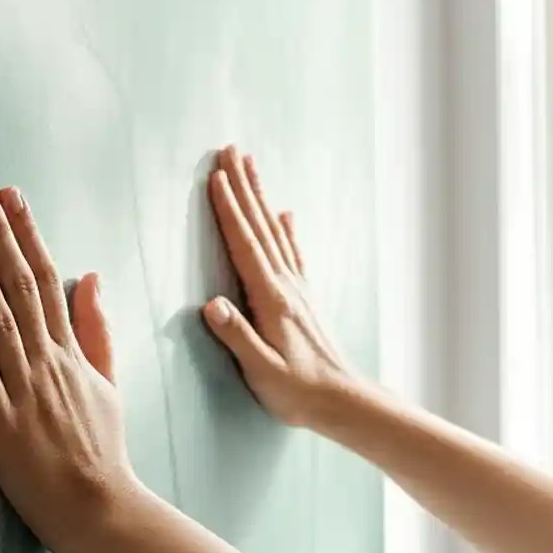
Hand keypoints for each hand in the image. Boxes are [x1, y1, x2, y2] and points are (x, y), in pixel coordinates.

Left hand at [0, 183, 140, 550]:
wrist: (97, 505)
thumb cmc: (100, 448)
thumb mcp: (108, 382)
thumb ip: (96, 329)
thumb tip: (90, 277)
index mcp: (72, 350)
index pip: (47, 278)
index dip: (28, 234)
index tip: (12, 197)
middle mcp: (48, 360)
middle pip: (20, 285)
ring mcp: (24, 387)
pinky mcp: (0, 418)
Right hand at [202, 145, 364, 427]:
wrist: (342, 401)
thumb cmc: (297, 391)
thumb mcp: (260, 370)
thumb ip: (236, 335)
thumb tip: (210, 304)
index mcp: (271, 299)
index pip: (244, 245)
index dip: (229, 210)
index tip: (215, 177)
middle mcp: (286, 285)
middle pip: (260, 226)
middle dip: (243, 187)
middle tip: (229, 151)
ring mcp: (297, 289)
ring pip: (275, 232)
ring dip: (260, 198)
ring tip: (250, 167)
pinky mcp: (303, 299)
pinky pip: (292, 253)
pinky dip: (286, 230)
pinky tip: (286, 215)